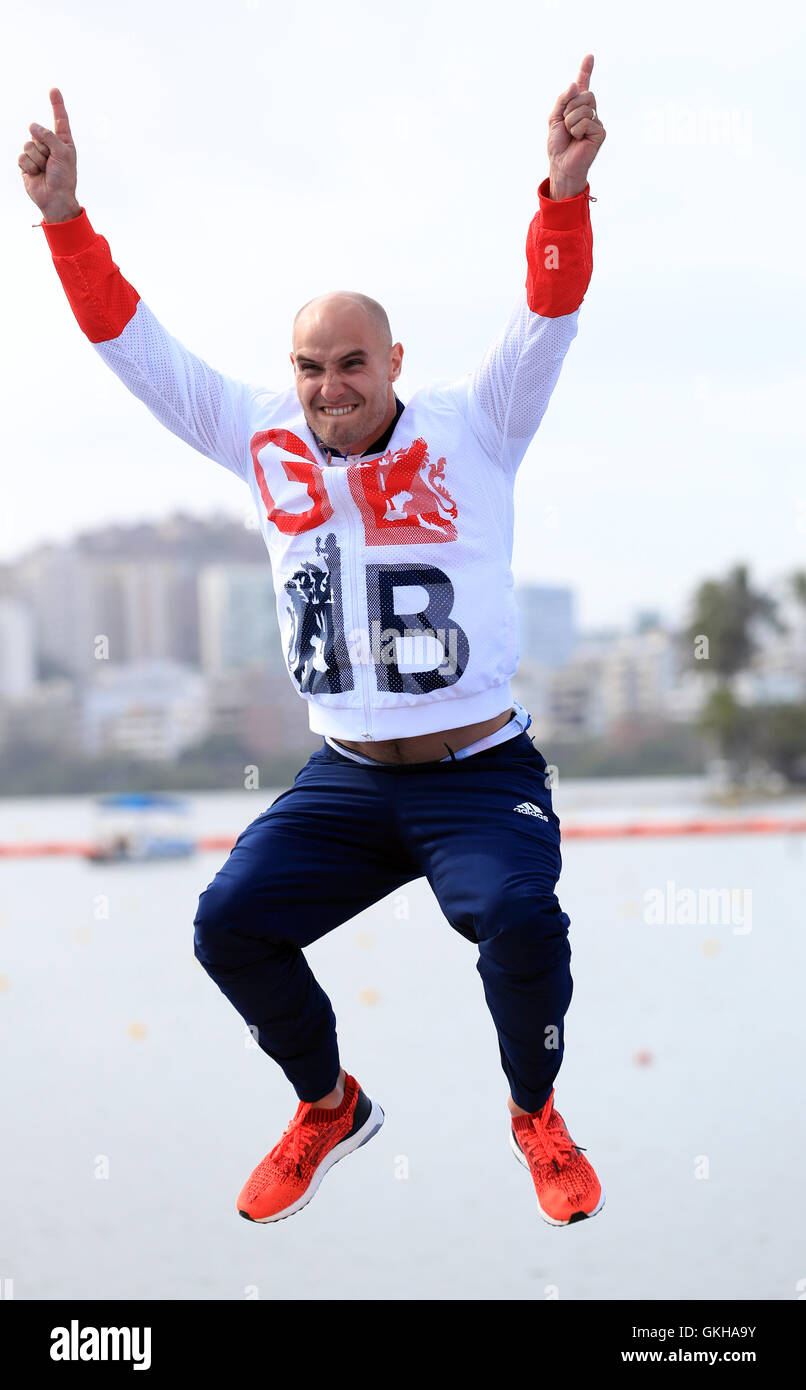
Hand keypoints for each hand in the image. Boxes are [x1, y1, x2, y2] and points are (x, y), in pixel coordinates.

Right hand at [19, 88, 79, 221]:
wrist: (55, 199)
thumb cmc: (64, 178)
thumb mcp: (63, 153)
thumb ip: (49, 136)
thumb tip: (32, 126)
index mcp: (63, 142)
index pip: (59, 119)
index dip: (56, 104)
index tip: (54, 89)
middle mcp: (49, 145)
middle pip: (39, 133)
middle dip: (44, 148)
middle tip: (52, 163)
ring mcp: (37, 153)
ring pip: (29, 144)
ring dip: (37, 159)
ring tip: (45, 170)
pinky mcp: (27, 163)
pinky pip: (22, 156)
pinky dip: (29, 166)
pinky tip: (36, 174)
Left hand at [547, 54, 605, 199]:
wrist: (561, 165)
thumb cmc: (558, 144)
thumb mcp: (554, 118)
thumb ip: (563, 99)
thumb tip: (576, 84)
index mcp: (577, 107)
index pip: (583, 85)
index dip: (586, 70)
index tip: (589, 56)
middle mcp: (589, 111)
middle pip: (585, 94)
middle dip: (570, 108)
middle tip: (566, 125)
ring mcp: (596, 121)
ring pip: (584, 108)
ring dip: (571, 121)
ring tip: (571, 134)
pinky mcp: (600, 132)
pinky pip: (586, 121)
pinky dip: (577, 130)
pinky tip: (579, 140)